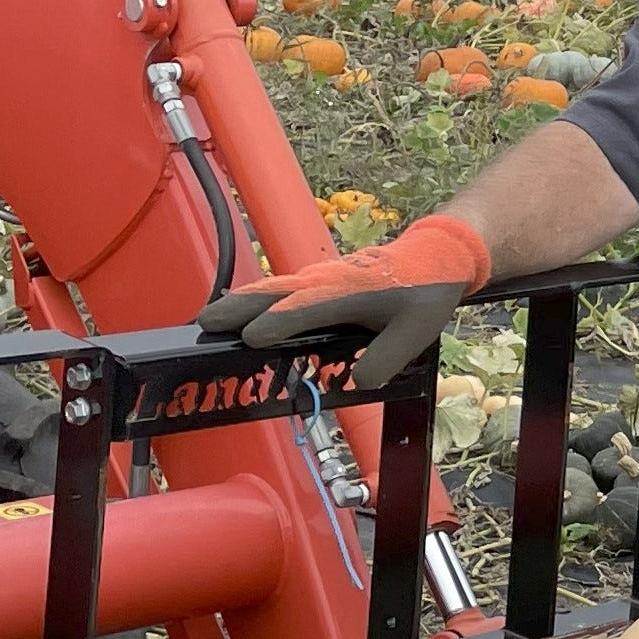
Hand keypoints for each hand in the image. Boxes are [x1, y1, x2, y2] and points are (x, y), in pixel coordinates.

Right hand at [195, 214, 491, 390]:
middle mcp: (326, 280)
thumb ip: (387, 358)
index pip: (305, 309)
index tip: (250, 339)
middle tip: (204, 323)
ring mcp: (320, 277)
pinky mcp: (320, 279)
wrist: (434, 256)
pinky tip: (242, 309)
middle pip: (275, 292)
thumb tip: (358, 383)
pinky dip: (257, 298)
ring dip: (241, 301)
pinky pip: (282, 288)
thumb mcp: (416, 331)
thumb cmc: (424, 294)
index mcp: (348, 292)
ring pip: (274, 287)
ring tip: (209, 319)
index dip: (277, 323)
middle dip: (239, 306)